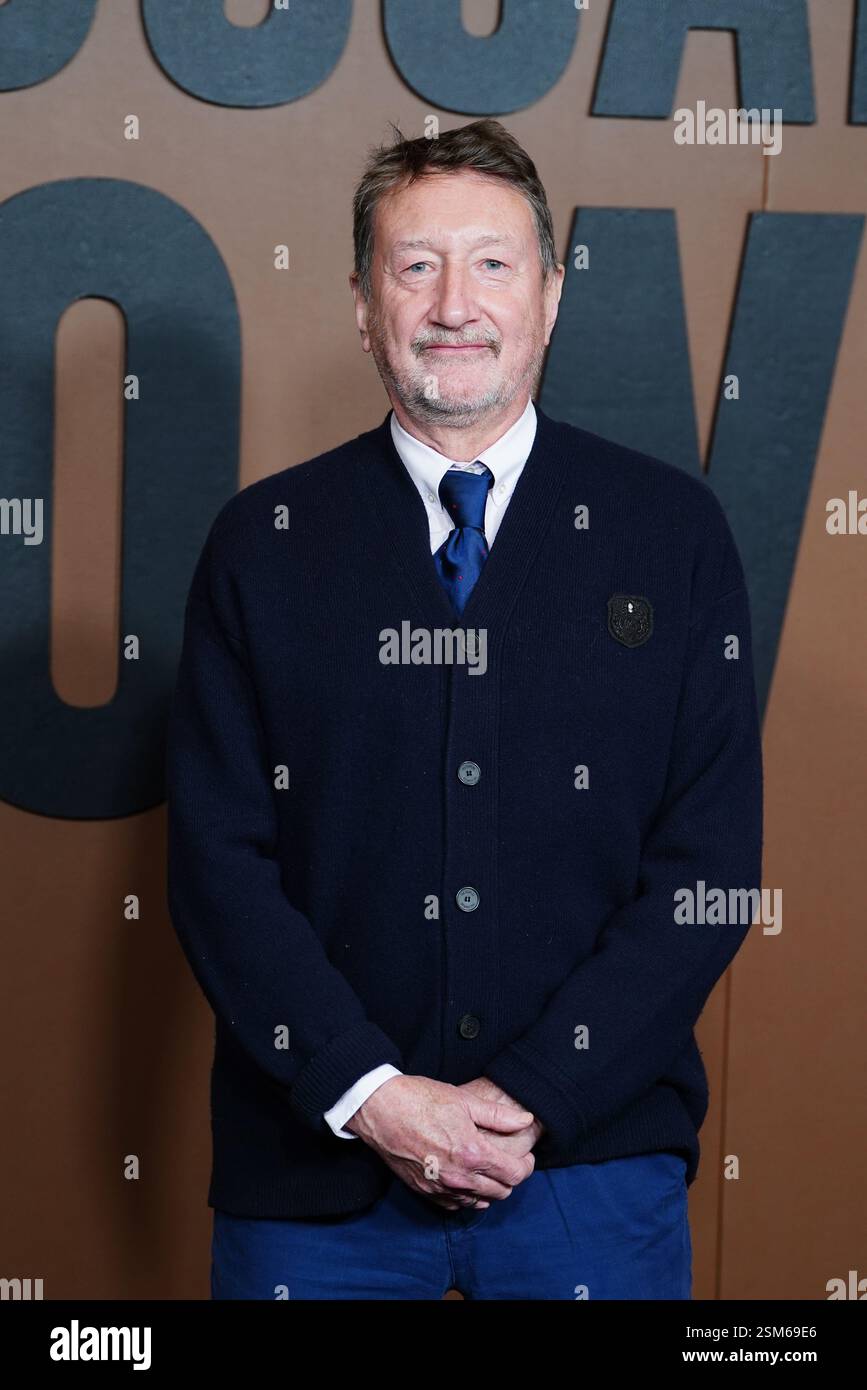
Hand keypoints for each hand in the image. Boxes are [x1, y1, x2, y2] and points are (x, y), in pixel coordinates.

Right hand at [345, 1074, 536, 1210]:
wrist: (380, 1108)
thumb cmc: (420, 1099)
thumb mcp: (465, 1100)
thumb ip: (500, 1116)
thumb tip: (526, 1120)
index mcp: (472, 1153)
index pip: (514, 1175)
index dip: (527, 1166)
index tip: (527, 1156)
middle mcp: (458, 1177)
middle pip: (500, 1192)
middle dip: (510, 1178)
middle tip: (509, 1161)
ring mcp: (439, 1187)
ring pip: (479, 1202)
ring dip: (489, 1189)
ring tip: (488, 1169)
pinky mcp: (424, 1190)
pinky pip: (455, 1205)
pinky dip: (466, 1197)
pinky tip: (466, 1180)